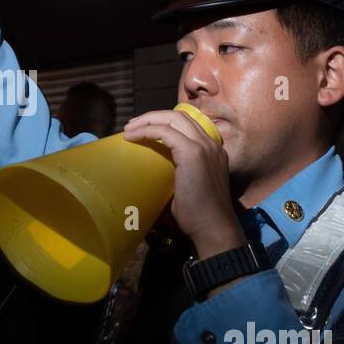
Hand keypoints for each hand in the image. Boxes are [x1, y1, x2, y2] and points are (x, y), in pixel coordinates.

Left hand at [122, 109, 244, 258]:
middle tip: (132, 126)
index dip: (165, 122)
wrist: (213, 228)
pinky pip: (165, 132)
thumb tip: (154, 174)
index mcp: (213, 150)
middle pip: (180, 115)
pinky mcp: (192, 153)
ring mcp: (204, 146)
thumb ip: (178, 173)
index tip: (144, 130)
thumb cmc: (199, 216)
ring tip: (129, 129)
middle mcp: (211, 143)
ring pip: (172, 118)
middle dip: (153, 116)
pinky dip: (146, 131)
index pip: (188, 124)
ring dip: (147, 120)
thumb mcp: (188, 187)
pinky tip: (132, 138)